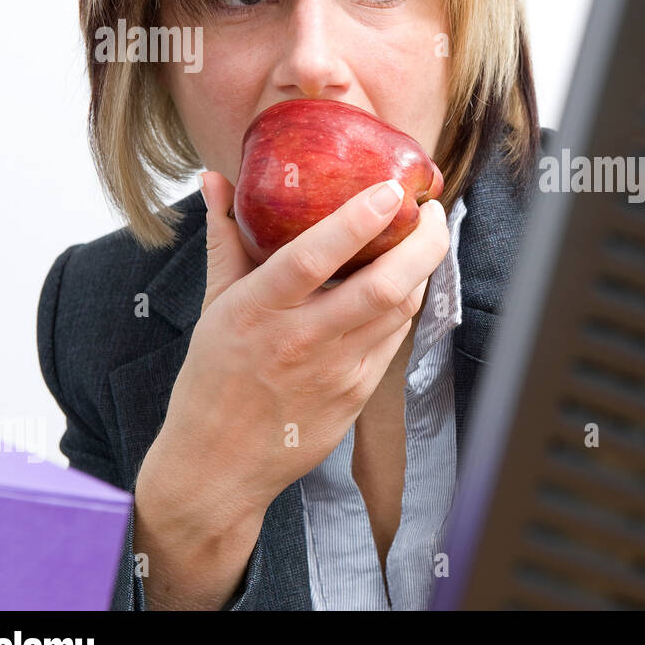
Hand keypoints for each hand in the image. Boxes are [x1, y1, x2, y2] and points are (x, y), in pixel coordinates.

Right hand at [140, 170, 450, 522]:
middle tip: (431, 211)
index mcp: (259, 310)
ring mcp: (336, 371)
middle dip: (423, 243)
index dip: (358, 220)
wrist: (219, 465)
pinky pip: (395, 338)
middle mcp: (301, 340)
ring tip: (423, 239)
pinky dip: (405, 304)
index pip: (313, 257)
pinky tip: (404, 283)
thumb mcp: (213, 306)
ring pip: (401, 310)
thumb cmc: (214, 378)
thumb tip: (215, 179)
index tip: (390, 190)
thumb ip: (225, 240)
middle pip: (383, 287)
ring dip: (421, 269)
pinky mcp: (357, 394)